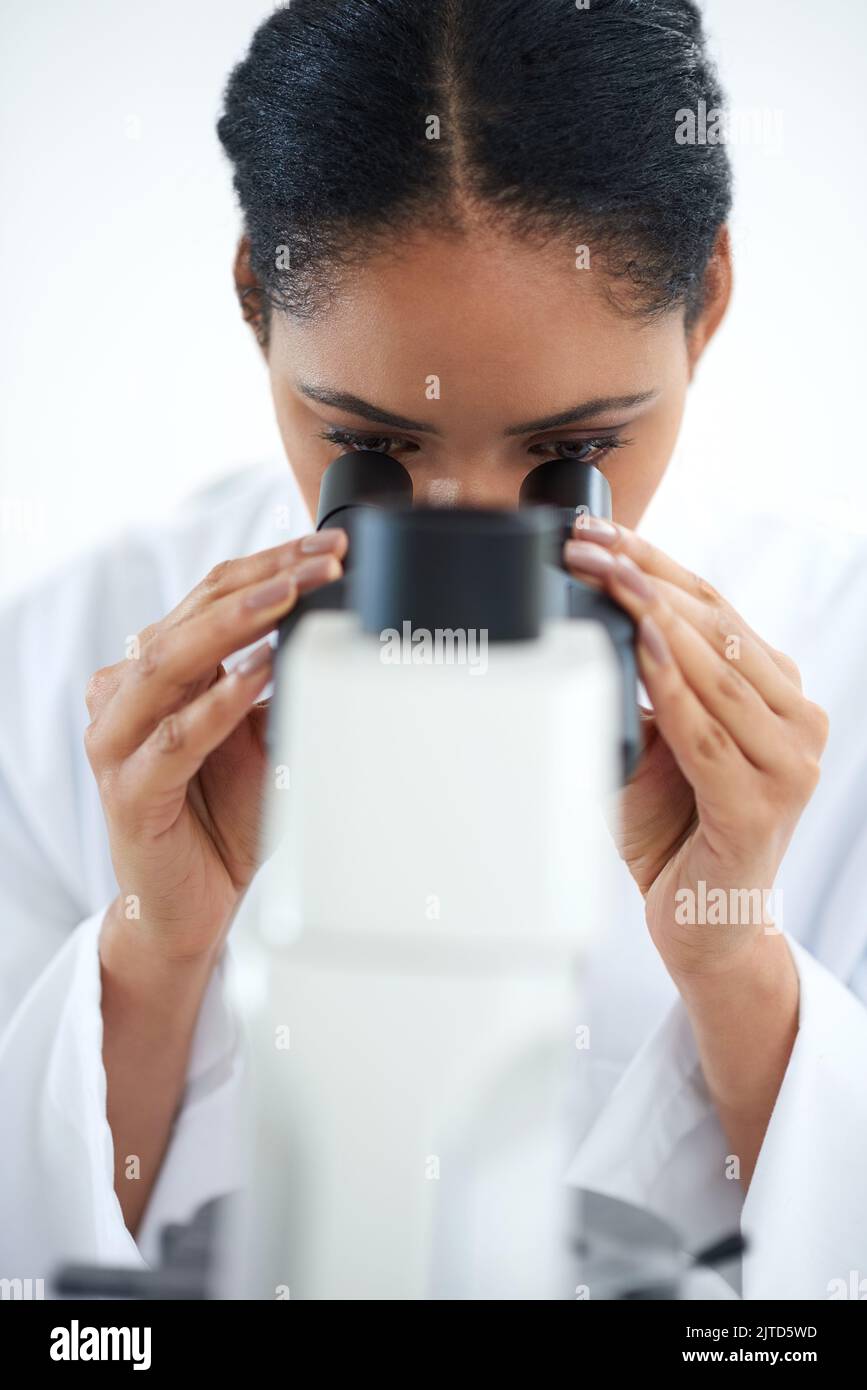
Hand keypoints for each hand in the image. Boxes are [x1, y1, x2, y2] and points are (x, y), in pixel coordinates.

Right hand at [84, 530, 345, 963]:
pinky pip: (174, 738)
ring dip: (235, 625)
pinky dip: (216, 703)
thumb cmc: (226, 819)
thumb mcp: (265, 737)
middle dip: (264, 581)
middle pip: (192, 616)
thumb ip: (280, 685)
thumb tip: (336, 629)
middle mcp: (130, 694)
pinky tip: (255, 675)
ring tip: (289, 596)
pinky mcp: (129, 791)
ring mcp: (120, 740)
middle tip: (324, 560)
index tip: (331, 546)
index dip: (270, 565)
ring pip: (171, 662)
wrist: (191, 906)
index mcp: (161, 671)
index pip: (211, 596)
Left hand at [564, 519, 828, 982]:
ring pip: (719, 674)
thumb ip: (648, 682)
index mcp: (779, 695)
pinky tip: (639, 649)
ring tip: (605, 578)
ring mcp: (789, 767)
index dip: (658, 564)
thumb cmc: (676, 830)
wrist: (703, 926)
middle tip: (587, 546)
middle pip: (720, 629)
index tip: (599, 532)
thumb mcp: (660, 739)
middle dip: (647, 579)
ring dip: (654, 619)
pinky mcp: (759, 810)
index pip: (718, 609)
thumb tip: (591, 612)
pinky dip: (669, 690)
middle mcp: (799, 722)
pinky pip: (706, 736)